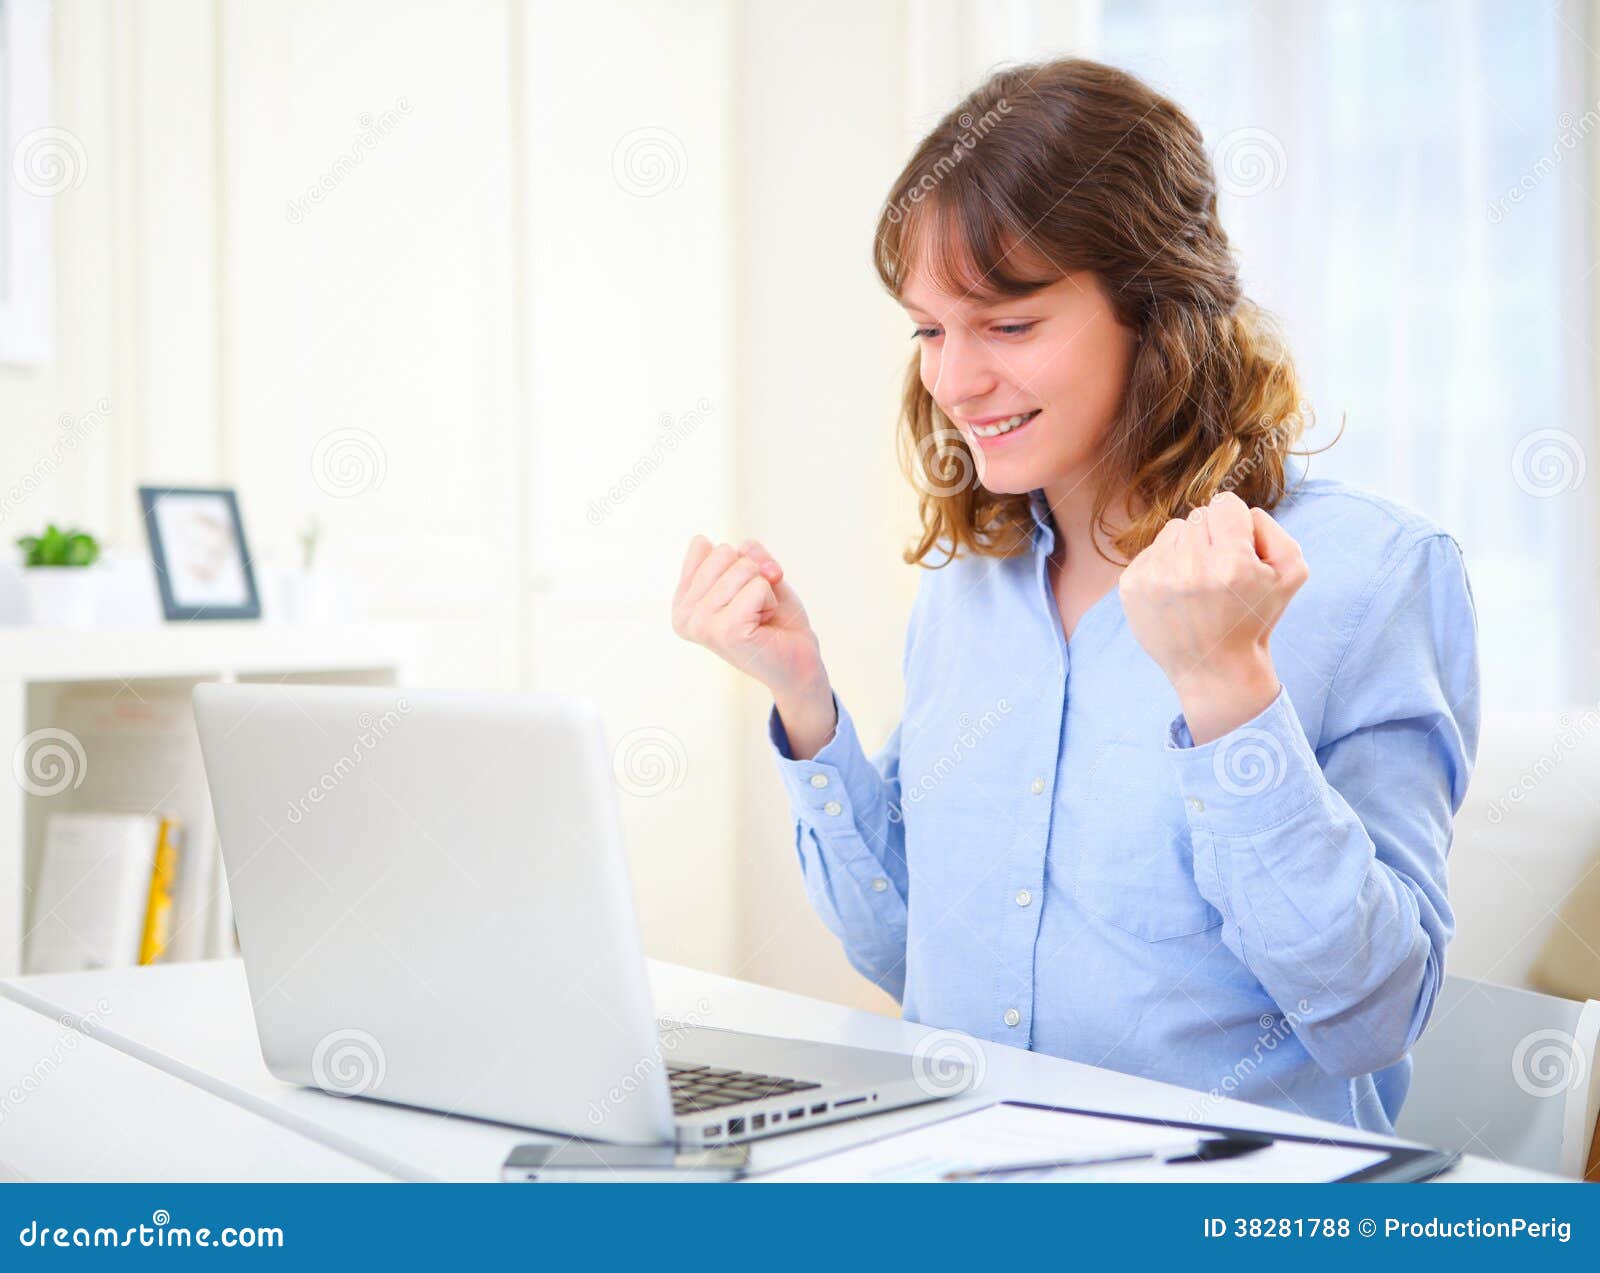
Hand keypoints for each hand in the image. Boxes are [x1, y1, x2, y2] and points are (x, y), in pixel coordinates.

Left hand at [1118, 491, 1308, 743]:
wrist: (1213, 669)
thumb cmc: (1253, 619)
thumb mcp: (1289, 575)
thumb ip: (1272, 529)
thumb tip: (1239, 511)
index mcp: (1231, 562)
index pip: (1225, 504)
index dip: (1235, 525)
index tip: (1236, 550)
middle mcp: (1191, 567)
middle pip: (1199, 515)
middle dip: (1212, 538)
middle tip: (1219, 575)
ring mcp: (1156, 577)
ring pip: (1174, 530)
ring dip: (1187, 549)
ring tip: (1198, 584)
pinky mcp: (1131, 586)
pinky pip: (1151, 550)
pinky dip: (1165, 565)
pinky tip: (1177, 594)